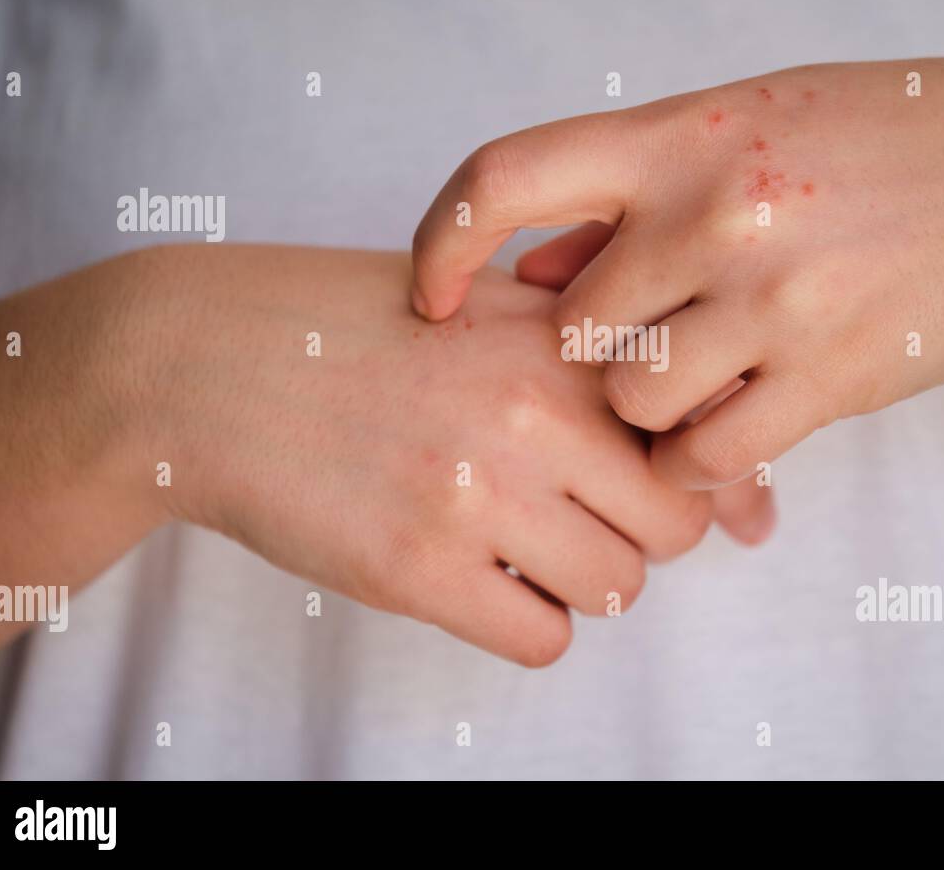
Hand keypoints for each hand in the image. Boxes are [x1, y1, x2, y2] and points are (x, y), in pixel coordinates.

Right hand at [135, 245, 711, 664]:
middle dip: (640, 532)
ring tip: (521, 544)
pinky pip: (542, 639)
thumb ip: (600, 363)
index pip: (697, 436)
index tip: (646, 483)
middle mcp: (534, 413)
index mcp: (561, 342)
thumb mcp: (490, 304)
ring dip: (579, 580)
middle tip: (582, 516)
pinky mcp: (417, 568)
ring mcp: (476, 493)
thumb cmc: (358, 332)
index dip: (686, 472)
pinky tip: (480, 579)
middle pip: (676, 525)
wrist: (210, 364)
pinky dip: (525, 621)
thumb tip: (733, 479)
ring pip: (617, 588)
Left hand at [411, 60, 943, 486]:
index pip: (506, 179)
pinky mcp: (829, 378)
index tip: (432, 300)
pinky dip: (701, 462)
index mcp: (683, 135)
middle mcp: (714, 212)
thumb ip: (636, 194)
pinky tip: (736, 430)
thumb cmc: (887, 143)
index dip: (441, 245)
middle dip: (592, 355)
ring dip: (648, 413)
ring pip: (630, 403)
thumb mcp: (753, 124)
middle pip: (570, 330)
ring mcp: (773, 299)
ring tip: (704, 389)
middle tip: (641, 355)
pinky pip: (706, 456)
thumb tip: (534, 274)